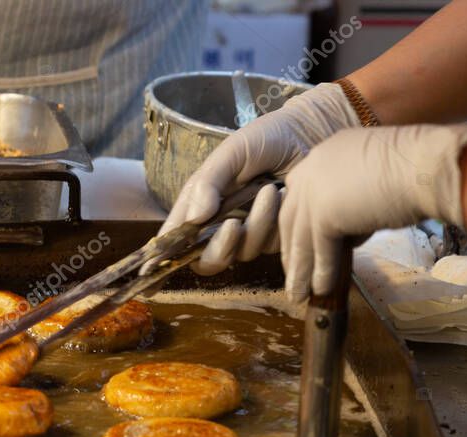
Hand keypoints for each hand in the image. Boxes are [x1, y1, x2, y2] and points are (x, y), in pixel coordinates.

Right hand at [143, 82, 360, 275]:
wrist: (313, 133)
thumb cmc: (268, 137)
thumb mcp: (231, 152)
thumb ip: (208, 183)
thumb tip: (194, 219)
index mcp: (199, 203)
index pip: (174, 238)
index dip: (162, 258)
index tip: (153, 272)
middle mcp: (219, 223)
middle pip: (205, 260)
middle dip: (218, 249)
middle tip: (232, 226)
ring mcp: (248, 232)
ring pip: (240, 254)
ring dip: (254, 226)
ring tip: (267, 192)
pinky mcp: (276, 236)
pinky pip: (268, 246)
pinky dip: (273, 223)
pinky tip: (281, 195)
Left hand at [280, 124, 466, 300]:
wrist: (429, 166)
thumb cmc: (416, 170)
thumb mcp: (373, 180)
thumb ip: (353, 203)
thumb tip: (349, 233)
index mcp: (324, 155)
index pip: (298, 193)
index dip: (297, 220)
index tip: (298, 241)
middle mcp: (312, 169)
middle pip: (291, 218)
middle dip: (291, 249)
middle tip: (292, 273)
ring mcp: (315, 192)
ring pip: (301, 238)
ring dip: (300, 270)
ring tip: (299, 294)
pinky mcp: (325, 214)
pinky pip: (320, 249)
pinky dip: (321, 272)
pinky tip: (321, 289)